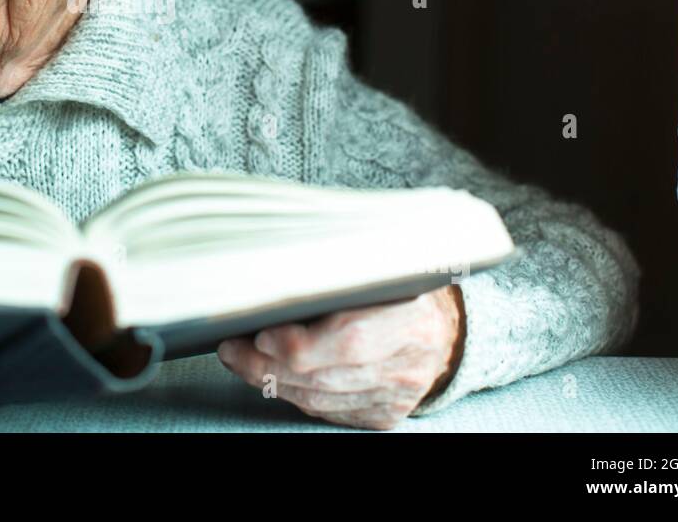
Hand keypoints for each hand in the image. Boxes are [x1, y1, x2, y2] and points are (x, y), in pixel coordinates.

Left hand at [218, 284, 464, 429]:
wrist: (446, 329)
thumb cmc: (402, 286)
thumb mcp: (383, 263)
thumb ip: (338, 269)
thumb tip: (272, 273)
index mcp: (412, 318)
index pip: (350, 341)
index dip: (300, 344)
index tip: (261, 333)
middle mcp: (407, 364)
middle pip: (324, 376)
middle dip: (267, 364)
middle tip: (231, 347)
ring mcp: (396, 396)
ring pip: (319, 399)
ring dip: (272, 380)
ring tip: (239, 358)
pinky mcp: (384, 415)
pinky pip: (328, 411)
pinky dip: (295, 393)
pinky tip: (272, 375)